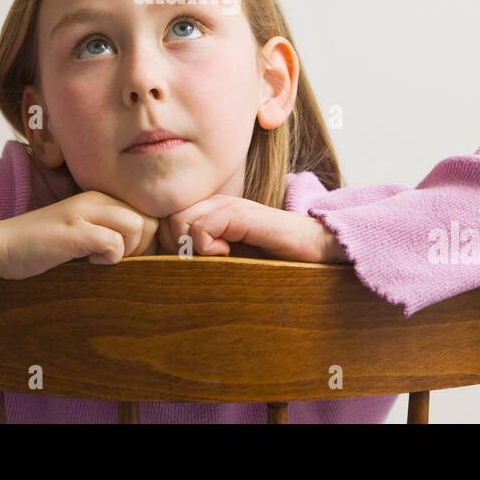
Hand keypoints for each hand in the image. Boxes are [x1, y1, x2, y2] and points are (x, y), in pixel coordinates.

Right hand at [0, 190, 159, 279]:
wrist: (0, 246)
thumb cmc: (41, 246)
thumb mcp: (83, 233)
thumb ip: (110, 232)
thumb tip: (146, 250)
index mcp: (100, 198)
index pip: (148, 211)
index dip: (147, 238)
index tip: (129, 256)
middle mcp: (95, 198)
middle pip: (149, 217)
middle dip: (142, 246)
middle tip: (116, 260)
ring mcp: (83, 212)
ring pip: (137, 225)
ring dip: (126, 250)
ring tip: (100, 258)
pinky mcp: (73, 231)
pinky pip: (113, 242)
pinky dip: (109, 257)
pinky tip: (88, 261)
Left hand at [155, 195, 343, 262]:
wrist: (314, 251)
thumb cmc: (272, 263)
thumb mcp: (228, 264)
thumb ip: (201, 260)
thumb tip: (165, 275)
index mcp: (208, 213)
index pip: (165, 223)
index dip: (169, 246)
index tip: (189, 266)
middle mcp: (214, 204)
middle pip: (167, 220)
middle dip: (174, 247)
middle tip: (199, 264)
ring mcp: (227, 205)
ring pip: (179, 220)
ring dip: (190, 246)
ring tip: (214, 260)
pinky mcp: (241, 213)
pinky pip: (202, 226)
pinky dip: (206, 245)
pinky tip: (226, 254)